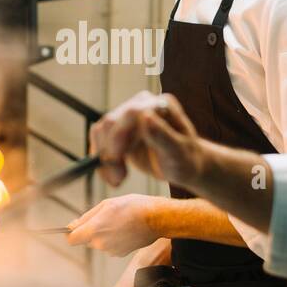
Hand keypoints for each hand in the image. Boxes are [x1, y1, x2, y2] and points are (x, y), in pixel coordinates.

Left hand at [67, 195, 161, 256]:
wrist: (156, 218)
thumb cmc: (133, 207)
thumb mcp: (106, 205)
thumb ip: (86, 217)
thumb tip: (71, 226)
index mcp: (94, 230)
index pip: (72, 239)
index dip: (72, 233)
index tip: (77, 227)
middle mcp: (101, 244)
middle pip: (87, 240)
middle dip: (92, 231)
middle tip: (106, 217)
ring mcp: (111, 251)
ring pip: (99, 243)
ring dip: (104, 234)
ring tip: (119, 222)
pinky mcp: (121, 254)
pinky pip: (110, 246)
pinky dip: (114, 239)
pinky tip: (125, 229)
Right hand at [89, 92, 206, 189]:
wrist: (184, 166)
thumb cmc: (186, 159)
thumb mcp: (179, 153)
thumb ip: (163, 136)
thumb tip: (144, 117)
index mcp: (159, 105)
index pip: (131, 113)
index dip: (119, 135)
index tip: (116, 159)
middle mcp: (141, 105)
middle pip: (111, 122)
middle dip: (109, 152)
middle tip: (118, 180)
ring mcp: (128, 117)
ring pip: (101, 133)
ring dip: (104, 159)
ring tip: (117, 181)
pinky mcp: (119, 130)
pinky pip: (100, 142)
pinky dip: (102, 162)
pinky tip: (113, 177)